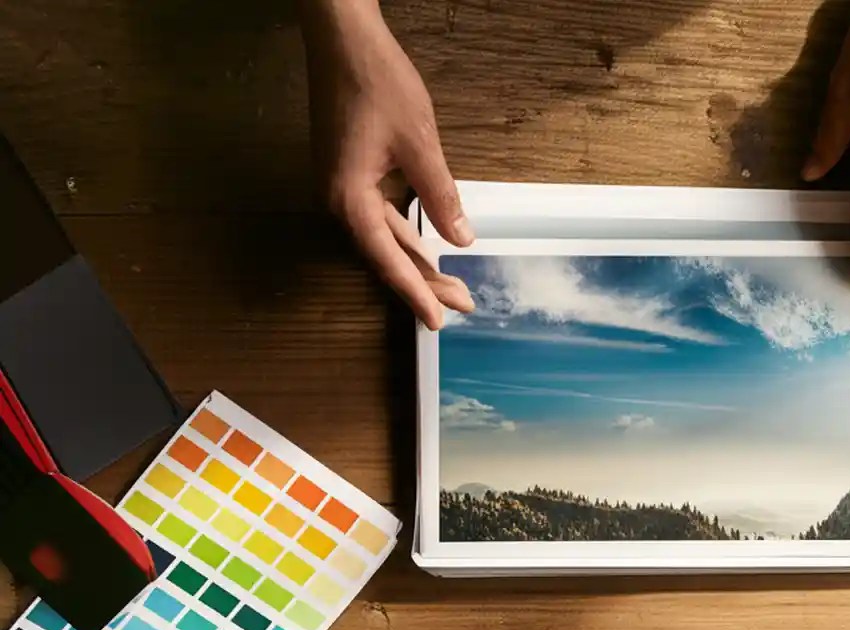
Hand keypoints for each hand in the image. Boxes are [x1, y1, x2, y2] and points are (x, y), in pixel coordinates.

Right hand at [300, 0, 473, 328]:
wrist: (342, 40)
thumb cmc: (377, 84)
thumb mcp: (419, 143)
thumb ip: (441, 195)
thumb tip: (459, 238)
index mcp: (349, 199)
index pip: (388, 259)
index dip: (416, 292)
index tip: (439, 320)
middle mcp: (337, 200)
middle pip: (385, 254)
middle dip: (425, 281)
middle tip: (463, 305)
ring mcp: (340, 188)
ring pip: (382, 237)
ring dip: (416, 260)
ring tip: (452, 285)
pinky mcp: (347, 174)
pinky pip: (377, 216)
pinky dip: (403, 234)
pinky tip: (426, 247)